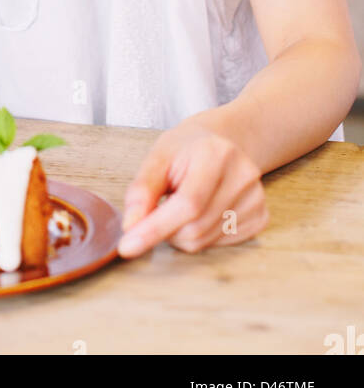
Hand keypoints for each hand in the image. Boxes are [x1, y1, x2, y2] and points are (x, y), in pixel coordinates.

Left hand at [117, 116, 268, 256]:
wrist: (220, 142)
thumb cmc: (186, 150)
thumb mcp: (158, 158)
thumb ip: (142, 190)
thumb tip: (132, 226)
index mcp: (216, 153)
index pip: (187, 203)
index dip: (156, 227)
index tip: (128, 245)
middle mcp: (243, 176)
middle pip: (195, 228)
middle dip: (165, 229)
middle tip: (159, 207)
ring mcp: (256, 199)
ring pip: (204, 241)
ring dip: (181, 233)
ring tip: (181, 204)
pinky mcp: (260, 218)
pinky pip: (220, 244)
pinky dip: (201, 235)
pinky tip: (201, 211)